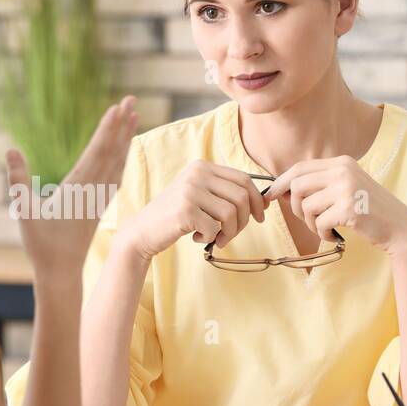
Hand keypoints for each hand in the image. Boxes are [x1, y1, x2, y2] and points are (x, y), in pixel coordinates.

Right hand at [9, 96, 138, 276]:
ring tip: (133, 118)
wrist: (61, 272)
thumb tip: (10, 150)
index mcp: (77, 188)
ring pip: (117, 163)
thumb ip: (18, 181)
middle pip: (112, 152)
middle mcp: (93, 190)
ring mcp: (98, 198)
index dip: (107, 129)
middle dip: (122, 125)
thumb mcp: (24, 212)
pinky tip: (123, 153)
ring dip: (125, 139)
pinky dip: (121, 159)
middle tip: (132, 100)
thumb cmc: (41, 245)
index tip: (117, 108)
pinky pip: (114, 177)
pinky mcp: (97, 206)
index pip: (96, 152)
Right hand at [121, 160, 267, 260]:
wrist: (142, 231)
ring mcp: (190, 190)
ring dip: (229, 232)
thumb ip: (225, 193)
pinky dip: (210, 238)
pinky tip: (196, 237)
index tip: (260, 215)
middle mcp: (196, 174)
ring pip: (231, 213)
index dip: (257, 198)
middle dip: (244, 220)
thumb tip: (263, 201)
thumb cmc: (175, 217)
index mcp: (202, 166)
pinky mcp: (185, 210)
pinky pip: (214, 228)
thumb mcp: (199, 196)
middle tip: (232, 234)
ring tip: (217, 238)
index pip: (243, 178)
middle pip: (242, 196)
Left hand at [267, 154, 406, 255]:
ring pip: (305, 206)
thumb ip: (319, 186)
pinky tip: (336, 235)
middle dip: (294, 207)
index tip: (270, 196)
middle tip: (308, 220)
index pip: (299, 168)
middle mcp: (344, 170)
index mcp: (342, 162)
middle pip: (297, 186)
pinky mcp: (349, 208)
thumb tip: (281, 192)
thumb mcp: (345, 189)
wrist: (401, 228)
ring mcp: (347, 188)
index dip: (280, 183)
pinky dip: (322, 234)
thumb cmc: (369, 211)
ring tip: (327, 228)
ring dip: (310, 223)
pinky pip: (318, 222)